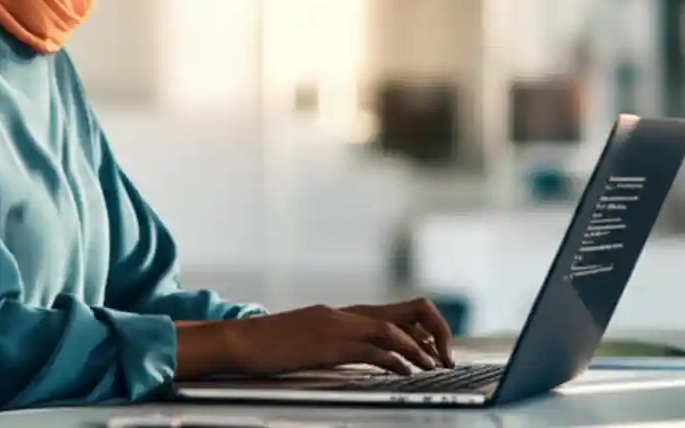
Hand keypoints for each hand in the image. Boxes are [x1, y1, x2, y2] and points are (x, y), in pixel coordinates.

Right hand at [174, 303, 444, 379]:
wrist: (239, 341)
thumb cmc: (267, 346)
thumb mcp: (306, 341)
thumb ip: (331, 344)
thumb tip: (352, 357)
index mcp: (340, 314)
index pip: (392, 313)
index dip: (419, 329)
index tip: (432, 350)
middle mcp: (344, 314)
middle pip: (404, 312)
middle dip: (433, 332)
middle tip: (445, 357)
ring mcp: (337, 326)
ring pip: (393, 331)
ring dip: (419, 350)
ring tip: (434, 367)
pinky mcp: (329, 345)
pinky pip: (372, 350)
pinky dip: (396, 360)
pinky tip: (407, 372)